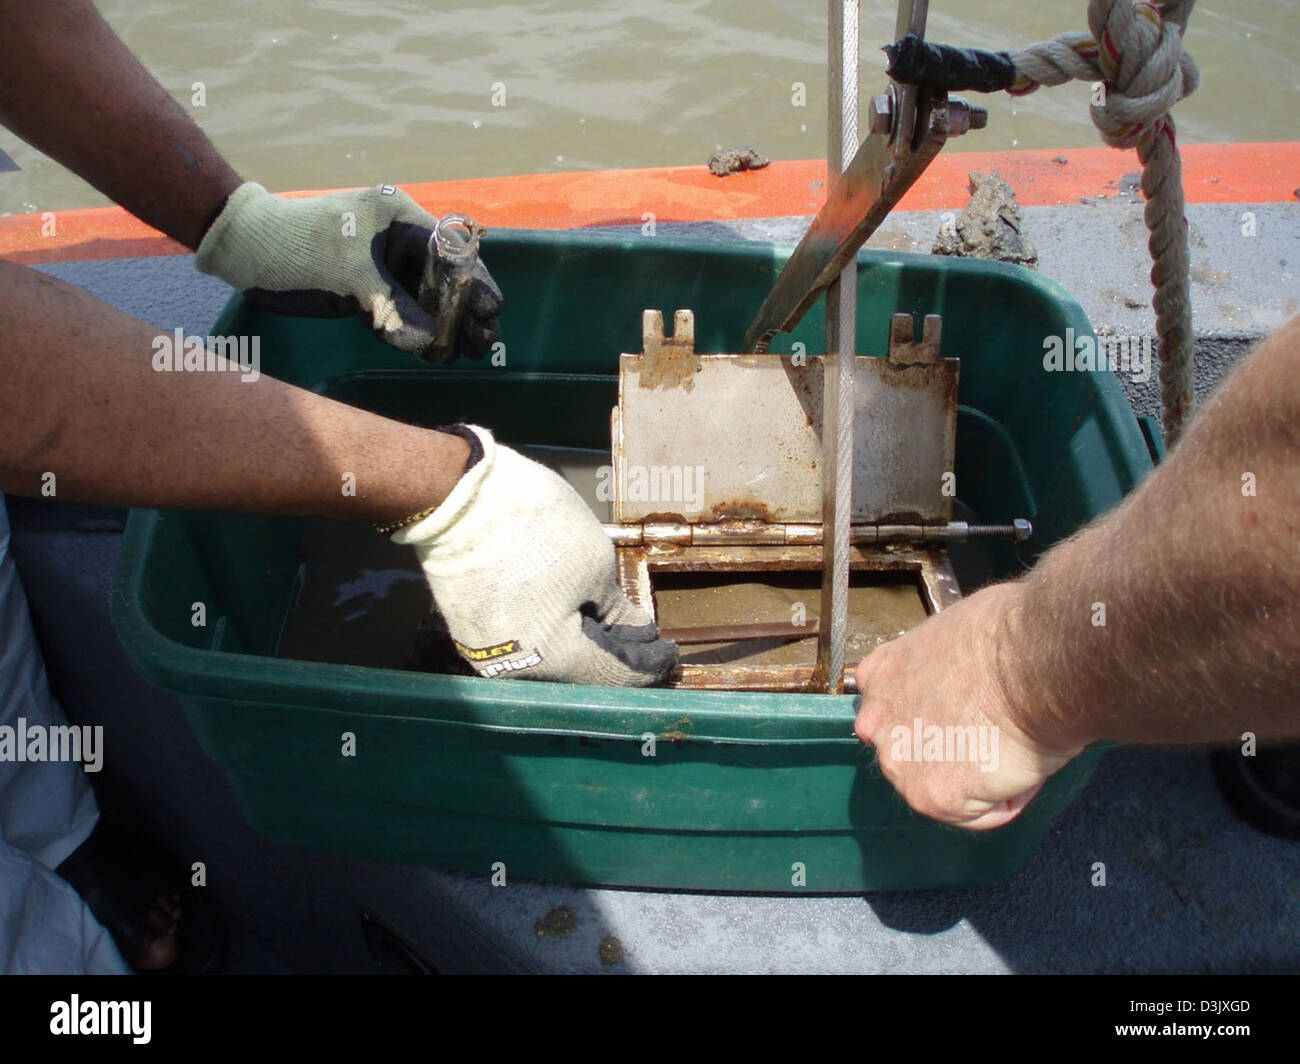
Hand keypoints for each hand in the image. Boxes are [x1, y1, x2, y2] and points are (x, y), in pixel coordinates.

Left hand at [195, 182, 501, 361]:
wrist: (245, 250)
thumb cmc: (299, 249)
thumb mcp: (350, 277)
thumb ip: (394, 308)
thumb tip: (431, 341)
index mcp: (399, 218)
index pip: (450, 251)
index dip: (473, 282)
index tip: (490, 311)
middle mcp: (396, 239)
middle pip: (442, 277)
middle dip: (464, 309)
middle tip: (486, 342)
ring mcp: (381, 266)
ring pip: (424, 298)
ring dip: (444, 325)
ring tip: (468, 352)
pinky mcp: (365, 290)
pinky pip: (400, 312)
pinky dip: (415, 331)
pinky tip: (435, 352)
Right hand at [393, 425, 678, 685]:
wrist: (455, 497)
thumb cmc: (533, 526)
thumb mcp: (595, 563)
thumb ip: (617, 608)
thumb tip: (632, 629)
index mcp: (554, 658)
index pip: (614, 674)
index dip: (648, 665)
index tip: (670, 656)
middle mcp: (517, 670)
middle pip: (580, 675)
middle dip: (614, 657)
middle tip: (642, 640)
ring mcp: (487, 653)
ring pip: (550, 662)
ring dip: (583, 646)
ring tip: (609, 622)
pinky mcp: (471, 631)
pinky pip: (524, 644)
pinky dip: (552, 634)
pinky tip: (571, 611)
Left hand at [853, 581, 1083, 829]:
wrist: (1039, 664)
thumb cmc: (1014, 637)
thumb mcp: (953, 636)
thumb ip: (939, 669)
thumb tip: (963, 681)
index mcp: (881, 675)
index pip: (897, 713)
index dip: (940, 718)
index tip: (969, 715)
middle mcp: (876, 719)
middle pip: (915, 752)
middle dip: (953, 752)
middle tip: (996, 736)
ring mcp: (899, 760)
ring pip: (943, 787)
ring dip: (981, 779)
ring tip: (1013, 746)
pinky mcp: (931, 796)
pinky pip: (977, 814)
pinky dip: (1007, 798)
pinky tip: (1021, 765)